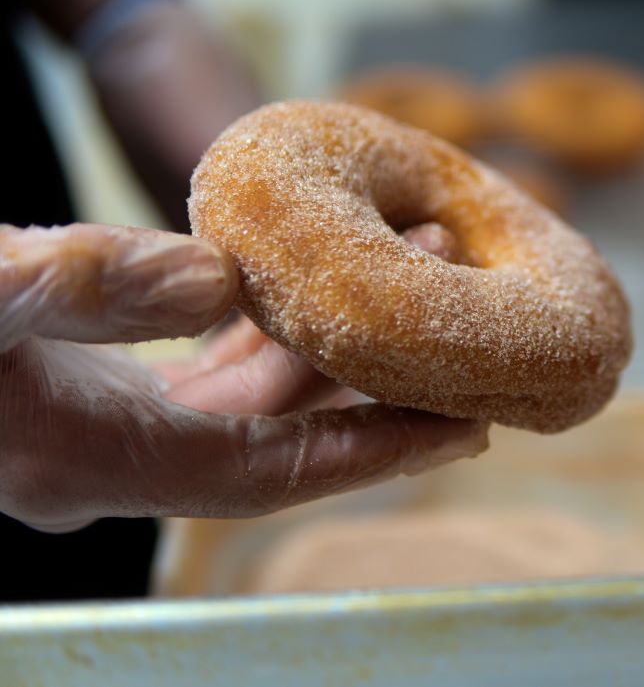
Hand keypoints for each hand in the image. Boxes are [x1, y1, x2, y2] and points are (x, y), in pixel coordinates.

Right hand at [0, 224, 487, 531]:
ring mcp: (106, 425)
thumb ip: (79, 286)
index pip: (266, 474)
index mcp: (89, 460)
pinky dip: (270, 330)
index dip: (368, 453)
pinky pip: (211, 369)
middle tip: (464, 326)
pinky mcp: (97, 386)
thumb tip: (216, 276)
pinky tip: (317, 288)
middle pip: (279, 436)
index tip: (462, 426)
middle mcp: (111, 460)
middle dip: (373, 383)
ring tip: (410, 270)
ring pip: (252, 396)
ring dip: (331, 340)